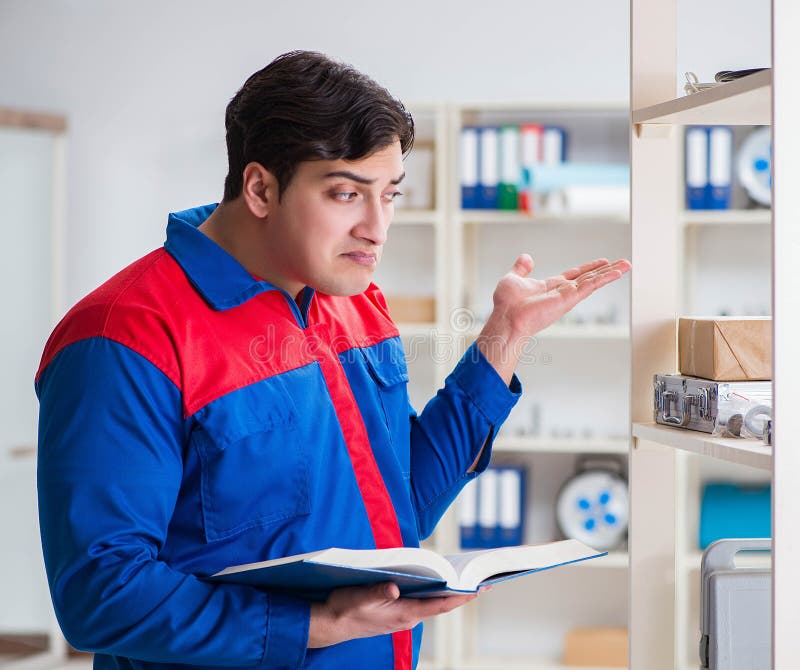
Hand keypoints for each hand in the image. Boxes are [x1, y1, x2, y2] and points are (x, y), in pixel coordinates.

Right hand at [307, 582, 477, 647]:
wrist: (329, 624)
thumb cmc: (343, 609)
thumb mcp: (358, 597)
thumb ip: (377, 593)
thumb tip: (394, 588)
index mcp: (403, 614)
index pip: (439, 606)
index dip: (461, 597)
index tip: (480, 588)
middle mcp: (407, 617)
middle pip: (441, 604)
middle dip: (463, 592)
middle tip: (484, 580)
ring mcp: (403, 616)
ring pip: (433, 603)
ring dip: (450, 591)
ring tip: (468, 577)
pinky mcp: (397, 612)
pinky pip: (423, 602)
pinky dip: (435, 592)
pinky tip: (440, 581)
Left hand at [477, 254, 630, 383]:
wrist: (506, 317)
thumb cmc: (506, 304)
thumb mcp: (513, 279)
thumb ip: (521, 268)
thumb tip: (526, 257)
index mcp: (551, 287)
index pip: (574, 275)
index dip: (588, 268)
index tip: (602, 262)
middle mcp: (562, 292)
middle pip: (589, 278)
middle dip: (606, 270)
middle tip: (623, 263)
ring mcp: (568, 296)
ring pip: (594, 281)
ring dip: (611, 272)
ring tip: (628, 265)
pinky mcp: (570, 298)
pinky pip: (591, 285)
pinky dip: (605, 278)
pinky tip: (618, 272)